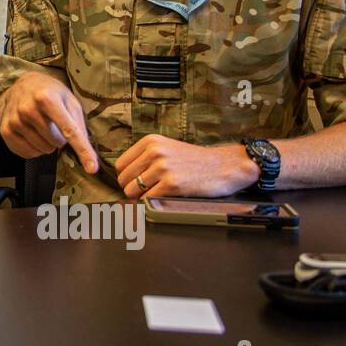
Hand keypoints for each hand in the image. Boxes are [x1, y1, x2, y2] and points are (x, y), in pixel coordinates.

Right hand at [0, 72, 97, 173]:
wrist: (21, 85)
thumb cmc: (48, 93)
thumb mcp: (68, 100)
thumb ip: (78, 124)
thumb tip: (86, 152)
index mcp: (47, 98)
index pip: (69, 131)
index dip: (82, 150)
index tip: (92, 168)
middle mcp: (28, 109)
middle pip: (56, 142)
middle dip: (59, 138)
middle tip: (54, 125)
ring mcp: (15, 120)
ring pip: (42, 150)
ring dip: (47, 144)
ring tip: (43, 129)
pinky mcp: (6, 131)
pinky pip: (27, 153)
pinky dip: (35, 149)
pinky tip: (33, 136)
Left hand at [115, 135, 259, 198]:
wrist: (225, 166)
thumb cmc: (195, 161)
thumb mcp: (168, 148)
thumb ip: (146, 157)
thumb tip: (124, 177)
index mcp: (150, 141)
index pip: (120, 165)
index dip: (126, 178)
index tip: (136, 183)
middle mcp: (154, 152)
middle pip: (124, 179)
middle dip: (132, 189)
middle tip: (146, 193)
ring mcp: (163, 168)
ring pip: (132, 191)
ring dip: (140, 198)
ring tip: (155, 196)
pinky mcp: (172, 184)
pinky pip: (147, 200)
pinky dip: (151, 204)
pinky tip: (164, 200)